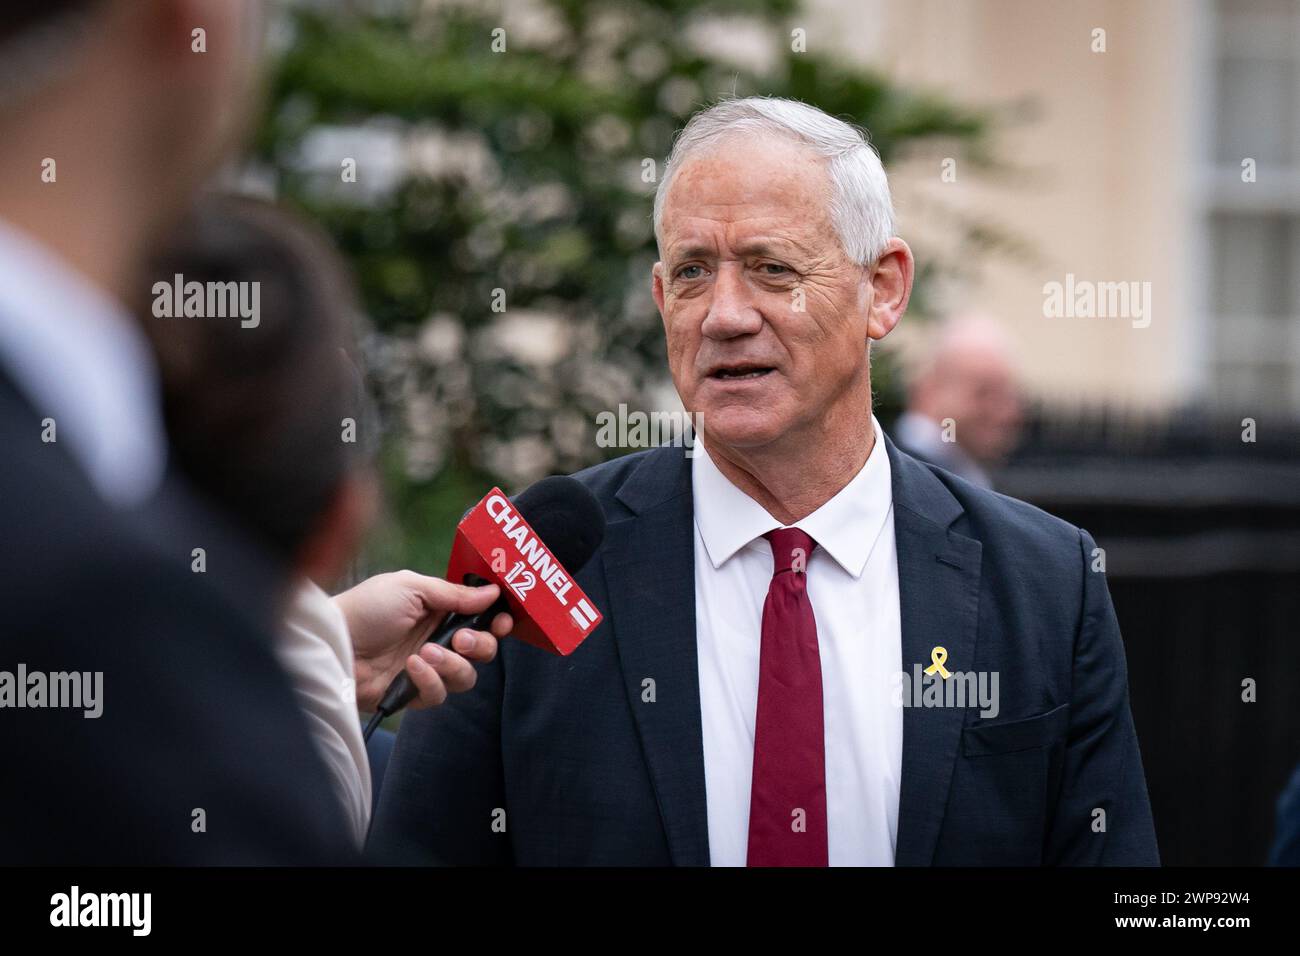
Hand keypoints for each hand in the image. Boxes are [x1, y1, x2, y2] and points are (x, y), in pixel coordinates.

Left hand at [336, 570, 513, 710]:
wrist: (333, 643)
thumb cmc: (366, 608)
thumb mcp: (411, 587)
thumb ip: (453, 593)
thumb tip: (493, 592)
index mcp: (440, 610)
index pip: (481, 617)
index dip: (497, 621)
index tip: (503, 620)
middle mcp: (439, 638)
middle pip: (484, 650)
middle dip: (482, 645)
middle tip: (464, 640)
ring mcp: (428, 668)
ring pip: (466, 676)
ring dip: (454, 664)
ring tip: (427, 653)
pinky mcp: (414, 693)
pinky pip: (440, 694)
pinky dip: (430, 680)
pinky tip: (411, 666)